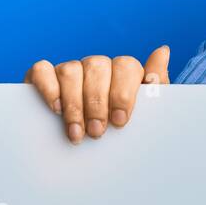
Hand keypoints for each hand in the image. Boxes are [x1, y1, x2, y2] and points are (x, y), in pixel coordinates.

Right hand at [24, 46, 169, 143]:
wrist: (86, 154)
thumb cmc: (119, 131)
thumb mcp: (144, 113)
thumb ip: (154, 85)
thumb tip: (162, 50)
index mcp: (123, 72)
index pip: (126, 66)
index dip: (123, 93)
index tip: (120, 121)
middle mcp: (97, 66)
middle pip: (98, 68)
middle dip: (97, 104)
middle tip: (97, 133)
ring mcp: (70, 69)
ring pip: (71, 71)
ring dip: (74, 105)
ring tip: (77, 133)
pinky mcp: (43, 76)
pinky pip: (42, 70)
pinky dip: (49, 88)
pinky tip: (55, 109)